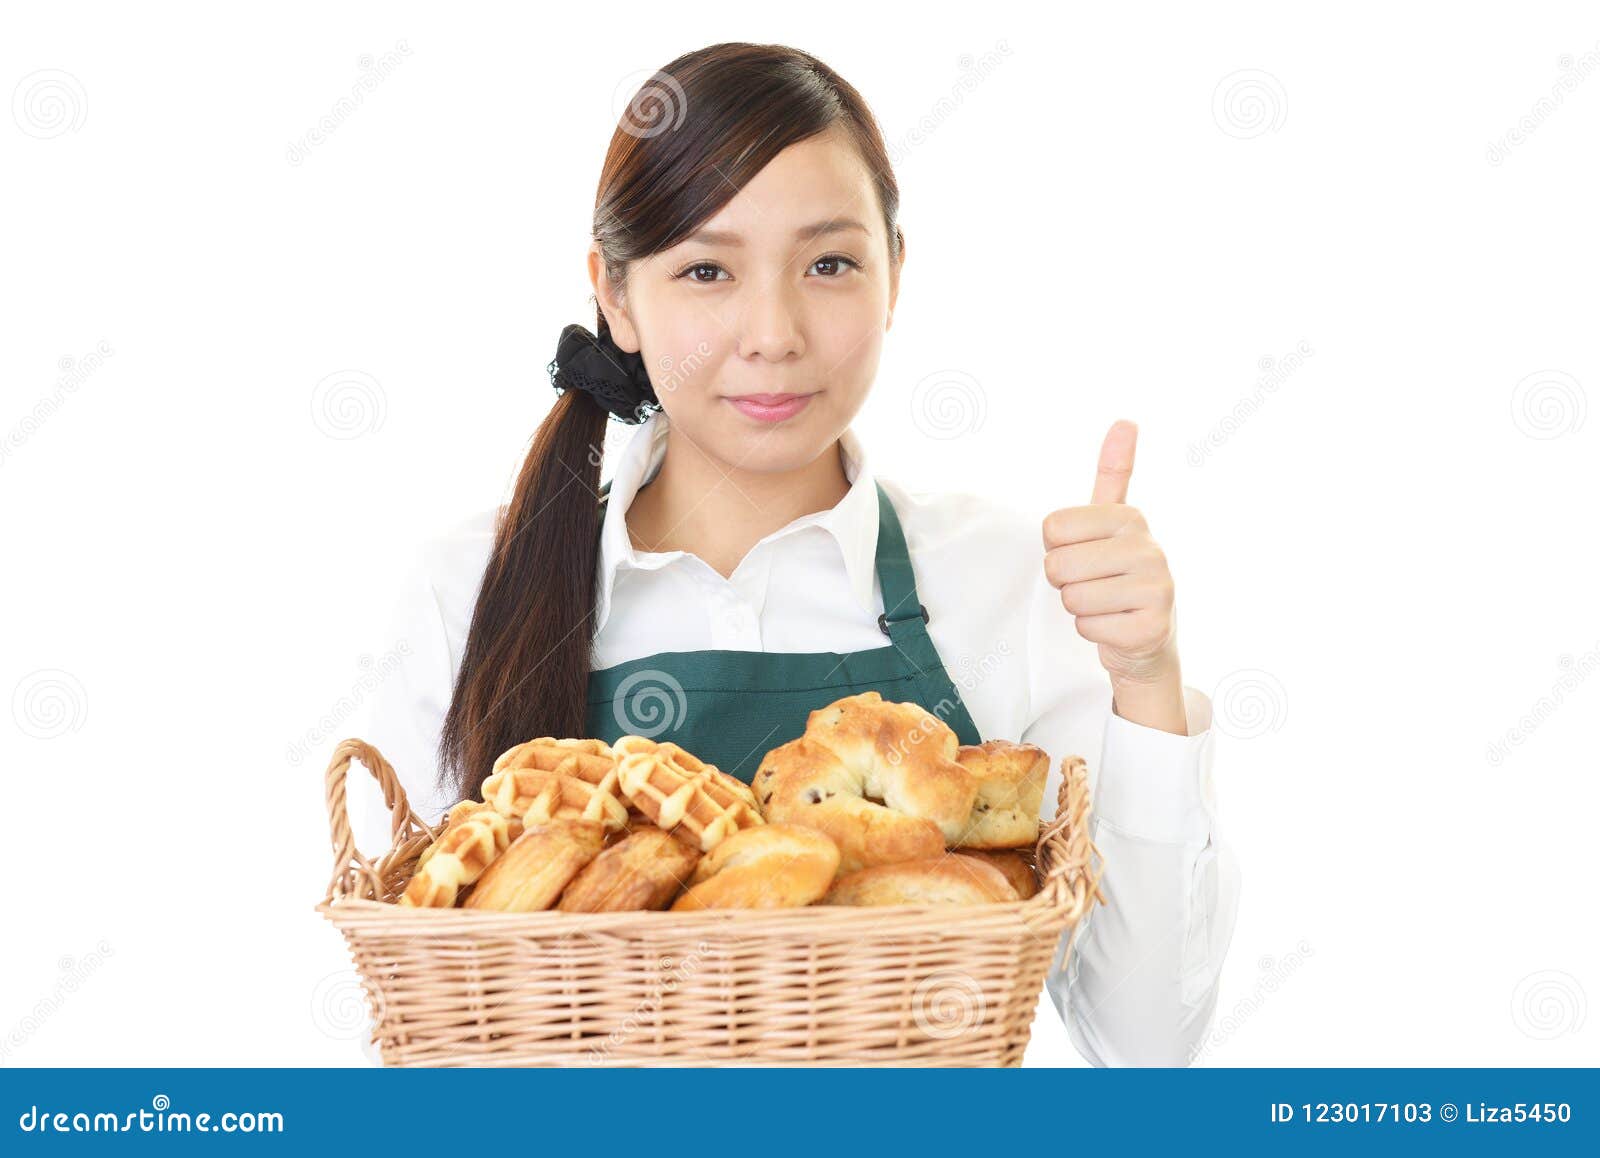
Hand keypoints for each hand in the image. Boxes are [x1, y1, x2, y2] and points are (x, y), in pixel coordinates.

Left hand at [1041, 420, 1181, 693]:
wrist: (1147, 637)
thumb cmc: (1116, 575)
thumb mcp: (1112, 523)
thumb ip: (1114, 474)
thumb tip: (1125, 420)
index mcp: (1131, 518)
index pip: (1052, 527)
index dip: (1055, 547)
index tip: (1082, 553)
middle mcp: (1150, 549)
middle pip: (1058, 564)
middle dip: (1064, 581)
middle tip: (1092, 584)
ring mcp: (1156, 590)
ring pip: (1072, 598)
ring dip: (1078, 608)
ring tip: (1105, 605)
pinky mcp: (1150, 628)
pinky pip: (1087, 627)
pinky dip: (1092, 632)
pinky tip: (1115, 626)